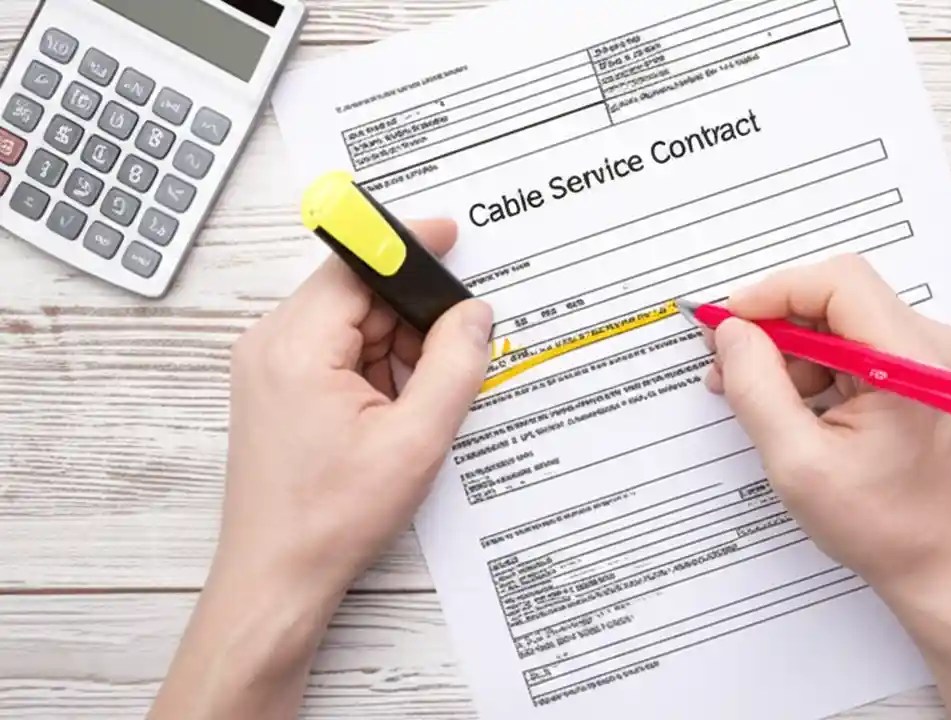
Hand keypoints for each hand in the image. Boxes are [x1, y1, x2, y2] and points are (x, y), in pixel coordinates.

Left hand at [152, 220, 490, 719]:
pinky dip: (376, 373)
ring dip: (396, 353)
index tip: (452, 237)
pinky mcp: (278, 390)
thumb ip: (454, 366)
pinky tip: (396, 416)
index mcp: (296, 345)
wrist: (278, 577)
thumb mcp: (416, 440)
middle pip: (358, 295)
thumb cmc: (331, 519)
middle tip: (455, 356)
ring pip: (353, 327)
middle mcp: (271, 345)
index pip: (357, 264)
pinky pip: (339, 355)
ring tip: (416, 410)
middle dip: (413, 319)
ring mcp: (270, 368)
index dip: (409, 246)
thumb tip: (475, 314)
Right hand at [704, 254, 950, 598]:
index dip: (775, 293)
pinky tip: (789, 405)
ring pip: (842, 323)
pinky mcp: (921, 374)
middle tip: (729, 362)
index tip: (729, 321)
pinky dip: (816, 368)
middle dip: (776, 326)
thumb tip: (731, 332)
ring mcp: (931, 360)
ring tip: (755, 397)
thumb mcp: (798, 461)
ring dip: (792, 352)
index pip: (840, 284)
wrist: (937, 565)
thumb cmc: (880, 525)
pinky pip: (856, 346)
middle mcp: (933, 348)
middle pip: (839, 299)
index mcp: (912, 363)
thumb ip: (757, 388)